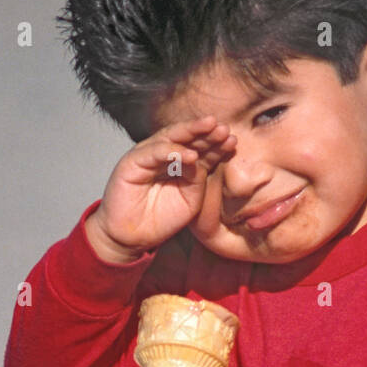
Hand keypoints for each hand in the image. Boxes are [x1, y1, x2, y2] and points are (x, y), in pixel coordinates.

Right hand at [85, 116, 236, 263]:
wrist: (132, 238)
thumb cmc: (161, 219)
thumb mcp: (189, 200)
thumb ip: (198, 179)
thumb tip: (203, 158)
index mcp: (179, 162)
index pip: (200, 149)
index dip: (216, 145)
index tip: (234, 142)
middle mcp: (162, 154)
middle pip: (187, 138)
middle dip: (207, 132)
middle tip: (225, 129)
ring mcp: (147, 155)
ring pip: (171, 137)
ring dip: (192, 132)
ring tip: (212, 128)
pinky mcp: (132, 161)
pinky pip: (154, 152)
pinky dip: (172, 151)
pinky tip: (191, 155)